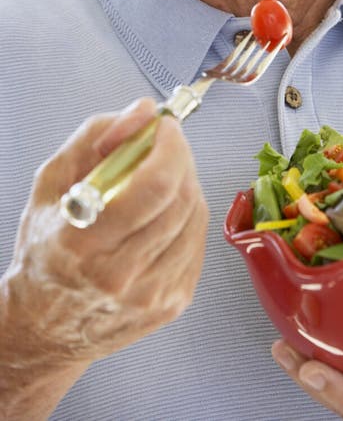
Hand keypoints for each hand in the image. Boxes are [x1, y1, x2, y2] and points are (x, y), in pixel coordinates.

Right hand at [2, 98, 207, 365]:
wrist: (45, 328)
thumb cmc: (46, 250)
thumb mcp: (51, 182)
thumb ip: (95, 133)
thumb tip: (146, 112)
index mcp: (82, 240)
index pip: (154, 185)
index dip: (169, 147)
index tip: (164, 129)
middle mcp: (119, 272)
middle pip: (182, 197)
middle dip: (180, 157)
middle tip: (165, 145)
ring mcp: (151, 292)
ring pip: (196, 215)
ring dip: (186, 184)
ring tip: (161, 181)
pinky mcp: (173, 303)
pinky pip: (199, 240)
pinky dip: (188, 216)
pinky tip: (164, 214)